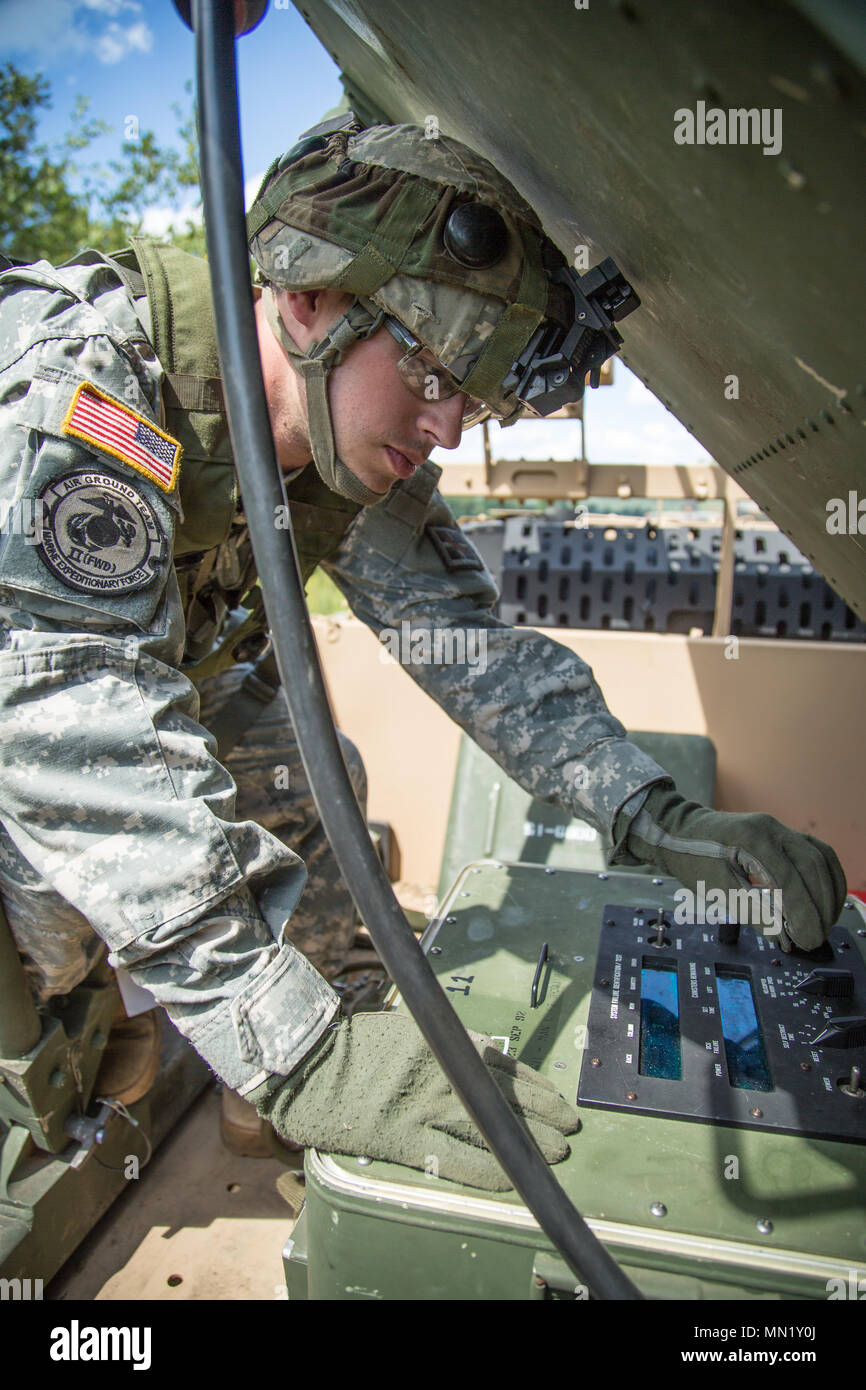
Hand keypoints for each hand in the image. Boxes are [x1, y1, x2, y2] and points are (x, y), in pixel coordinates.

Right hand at [246, 1012, 579, 1190]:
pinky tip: (512, 1176)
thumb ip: (442, 1046)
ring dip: (530, 1141)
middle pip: (508, 1094)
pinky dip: (488, 1169)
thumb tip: (475, 1059)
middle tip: (571, 1124)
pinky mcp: (405, 1138)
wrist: (308, 1063)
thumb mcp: (406, 1031)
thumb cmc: (351, 1045)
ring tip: (558, 1152)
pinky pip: (457, 1160)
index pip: (503, 1062)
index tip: (555, 1095)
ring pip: (492, 1126)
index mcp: (442, 1041)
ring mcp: (426, 1107)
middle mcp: (442, 1071)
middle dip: (544, 1112)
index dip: (533, 1083)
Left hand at [615, 787, 846, 950]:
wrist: (679, 833)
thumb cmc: (693, 859)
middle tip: (817, 936)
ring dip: (830, 892)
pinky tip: (825, 899)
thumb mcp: (716, 890)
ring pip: (821, 857)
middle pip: (813, 866)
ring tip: (825, 922)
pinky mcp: (783, 834)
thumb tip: (784, 937)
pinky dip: (826, 877)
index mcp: (752, 839)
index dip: (804, 913)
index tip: (808, 939)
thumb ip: (752, 912)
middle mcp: (771, 827)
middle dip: (822, 905)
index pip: (790, 879)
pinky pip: (816, 852)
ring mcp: (779, 828)